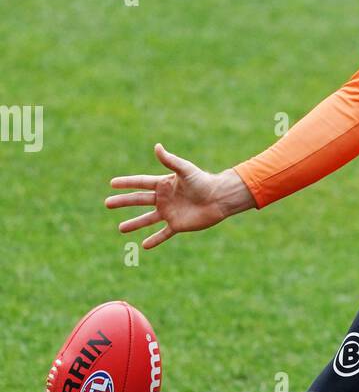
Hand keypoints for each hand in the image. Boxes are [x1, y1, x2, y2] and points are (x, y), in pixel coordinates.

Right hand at [105, 142, 253, 248]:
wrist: (219, 198)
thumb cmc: (203, 181)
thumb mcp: (185, 170)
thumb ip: (170, 160)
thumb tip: (157, 146)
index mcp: (164, 184)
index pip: (140, 183)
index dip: (126, 183)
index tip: (112, 183)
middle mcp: (164, 199)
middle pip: (139, 200)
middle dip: (123, 202)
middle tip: (107, 204)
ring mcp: (169, 212)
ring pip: (147, 219)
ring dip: (134, 224)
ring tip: (120, 229)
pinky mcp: (177, 225)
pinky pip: (163, 234)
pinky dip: (154, 240)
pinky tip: (144, 245)